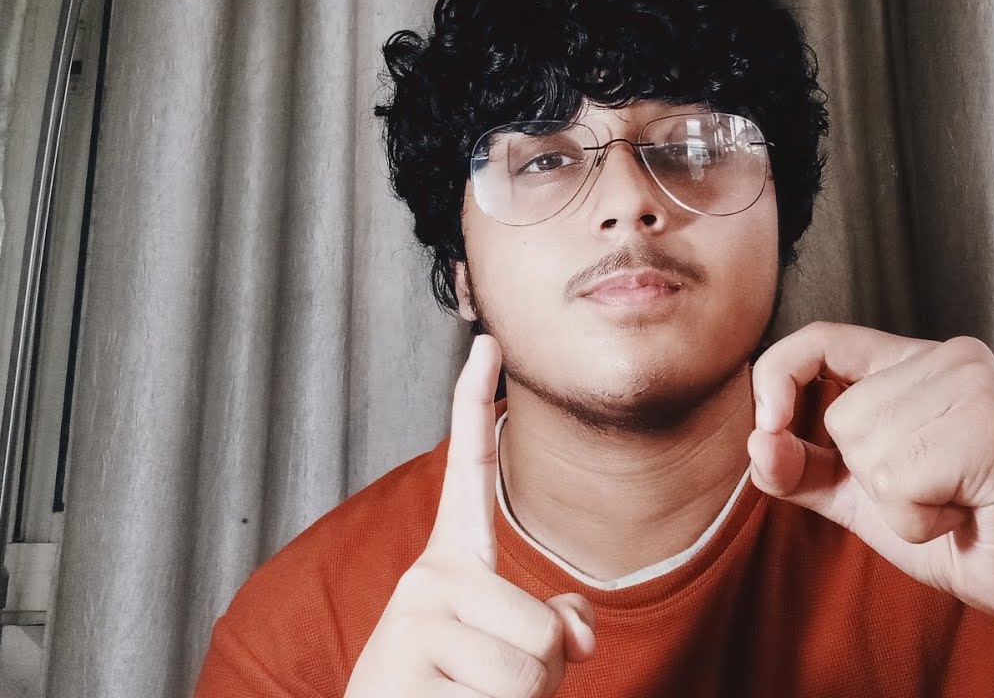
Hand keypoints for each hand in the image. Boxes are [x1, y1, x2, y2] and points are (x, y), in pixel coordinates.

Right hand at [346, 336, 595, 697]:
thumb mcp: (502, 655)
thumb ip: (548, 627)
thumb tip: (577, 632)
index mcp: (450, 566)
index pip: (466, 474)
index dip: (473, 406)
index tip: (486, 344)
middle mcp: (426, 578)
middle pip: (545, 629)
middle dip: (537, 679)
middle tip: (482, 690)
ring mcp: (411, 620)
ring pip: (529, 669)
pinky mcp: (402, 669)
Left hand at [748, 322, 993, 632]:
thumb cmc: (967, 534)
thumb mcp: (864, 500)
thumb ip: (803, 471)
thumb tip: (758, 442)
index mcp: (914, 365)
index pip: (820, 339)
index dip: (777, 378)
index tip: (770, 427)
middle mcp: (949, 359)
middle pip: (840, 414)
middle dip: (871, 479)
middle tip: (935, 494)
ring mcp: (974, 385)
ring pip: (866, 446)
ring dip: (900, 504)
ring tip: (954, 502)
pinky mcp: (990, 427)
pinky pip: (899, 479)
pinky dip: (920, 518)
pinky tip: (966, 512)